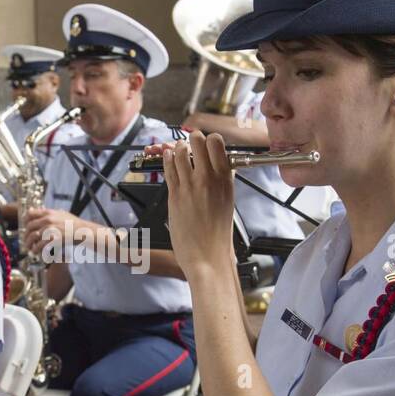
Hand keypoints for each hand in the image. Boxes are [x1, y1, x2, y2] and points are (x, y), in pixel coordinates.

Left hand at [22, 208, 108, 258]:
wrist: (84, 232)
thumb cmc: (74, 224)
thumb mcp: (61, 214)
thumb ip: (49, 213)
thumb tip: (38, 211)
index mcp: (48, 213)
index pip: (30, 214)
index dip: (25, 221)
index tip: (25, 227)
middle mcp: (48, 220)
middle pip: (30, 227)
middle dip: (26, 236)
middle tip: (26, 242)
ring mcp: (51, 229)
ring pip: (33, 237)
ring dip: (29, 244)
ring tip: (30, 249)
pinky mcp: (54, 239)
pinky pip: (40, 245)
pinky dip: (37, 250)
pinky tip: (37, 252)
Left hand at [162, 131, 235, 277]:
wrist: (207, 257)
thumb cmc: (218, 235)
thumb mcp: (227, 202)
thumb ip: (222, 182)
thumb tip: (219, 167)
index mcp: (225, 180)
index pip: (217, 143)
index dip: (210, 139)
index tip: (207, 142)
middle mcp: (208, 179)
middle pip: (198, 141)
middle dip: (193, 139)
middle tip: (192, 143)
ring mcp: (190, 186)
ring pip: (179, 152)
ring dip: (178, 148)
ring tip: (178, 150)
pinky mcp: (175, 195)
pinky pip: (168, 168)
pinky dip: (167, 159)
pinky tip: (167, 156)